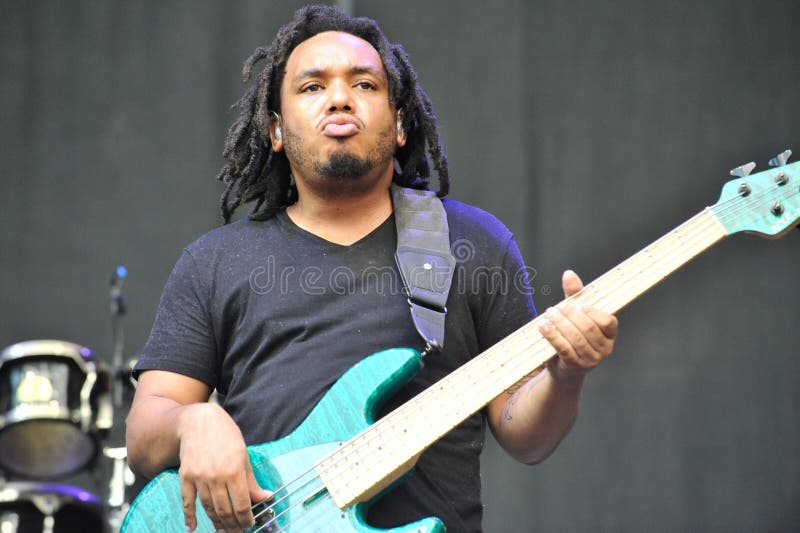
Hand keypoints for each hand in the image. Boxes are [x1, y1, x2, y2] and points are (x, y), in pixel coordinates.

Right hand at [177, 403, 271, 531]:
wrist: (199, 421)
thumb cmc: (226, 435)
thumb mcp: (244, 455)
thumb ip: (252, 480)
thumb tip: (266, 497)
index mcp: (234, 471)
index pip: (242, 504)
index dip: (246, 518)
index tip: (249, 525)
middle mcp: (216, 476)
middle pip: (225, 510)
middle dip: (232, 525)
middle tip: (237, 532)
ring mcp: (199, 477)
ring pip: (209, 508)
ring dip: (216, 522)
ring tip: (223, 531)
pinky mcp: (186, 477)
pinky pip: (188, 501)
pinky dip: (189, 516)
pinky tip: (193, 527)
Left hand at [538, 270, 617, 381]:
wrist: (564, 368)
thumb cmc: (573, 337)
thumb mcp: (576, 315)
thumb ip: (574, 295)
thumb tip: (569, 274)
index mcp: (610, 335)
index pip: (608, 321)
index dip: (592, 311)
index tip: (577, 305)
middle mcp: (605, 348)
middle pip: (588, 327)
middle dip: (570, 315)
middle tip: (556, 308)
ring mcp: (591, 360)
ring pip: (576, 337)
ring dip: (560, 323)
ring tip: (549, 314)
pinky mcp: (575, 366)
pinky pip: (564, 348)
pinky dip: (552, 335)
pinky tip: (542, 326)